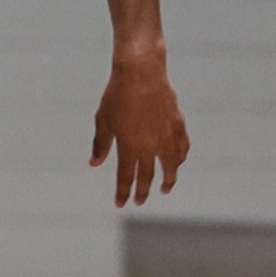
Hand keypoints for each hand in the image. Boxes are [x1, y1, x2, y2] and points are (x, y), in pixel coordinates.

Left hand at [91, 56, 188, 206]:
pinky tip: (177, 161)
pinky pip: (182, 148)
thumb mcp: (103, 120)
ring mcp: (166, 136)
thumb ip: (100, 144)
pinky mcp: (177, 124)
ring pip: (170, 166)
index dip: (123, 192)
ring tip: (164, 188)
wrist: (141, 73)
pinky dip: (180, 158)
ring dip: (167, 179)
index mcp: (129, 147)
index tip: (121, 203)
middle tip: (140, 202)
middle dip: (142, 192)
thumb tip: (93, 163)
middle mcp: (149, 146)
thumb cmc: (117, 95)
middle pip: (147, 176)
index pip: (125, 178)